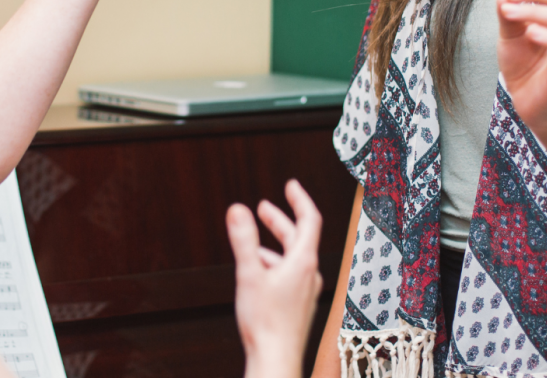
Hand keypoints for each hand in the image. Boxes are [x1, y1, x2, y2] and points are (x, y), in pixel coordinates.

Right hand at [227, 180, 323, 377]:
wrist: (276, 361)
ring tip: (252, 243)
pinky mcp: (299, 306)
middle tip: (264, 208)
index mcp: (303, 262)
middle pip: (299, 238)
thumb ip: (243, 240)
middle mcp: (309, 275)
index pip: (309, 220)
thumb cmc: (266, 323)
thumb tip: (237, 209)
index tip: (291, 185)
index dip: (300, 199)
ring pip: (293, 258)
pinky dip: (274, 265)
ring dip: (273, 245)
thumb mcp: (249, 274)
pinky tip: (257, 274)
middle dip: (280, 220)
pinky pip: (290, 275)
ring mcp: (306, 291)